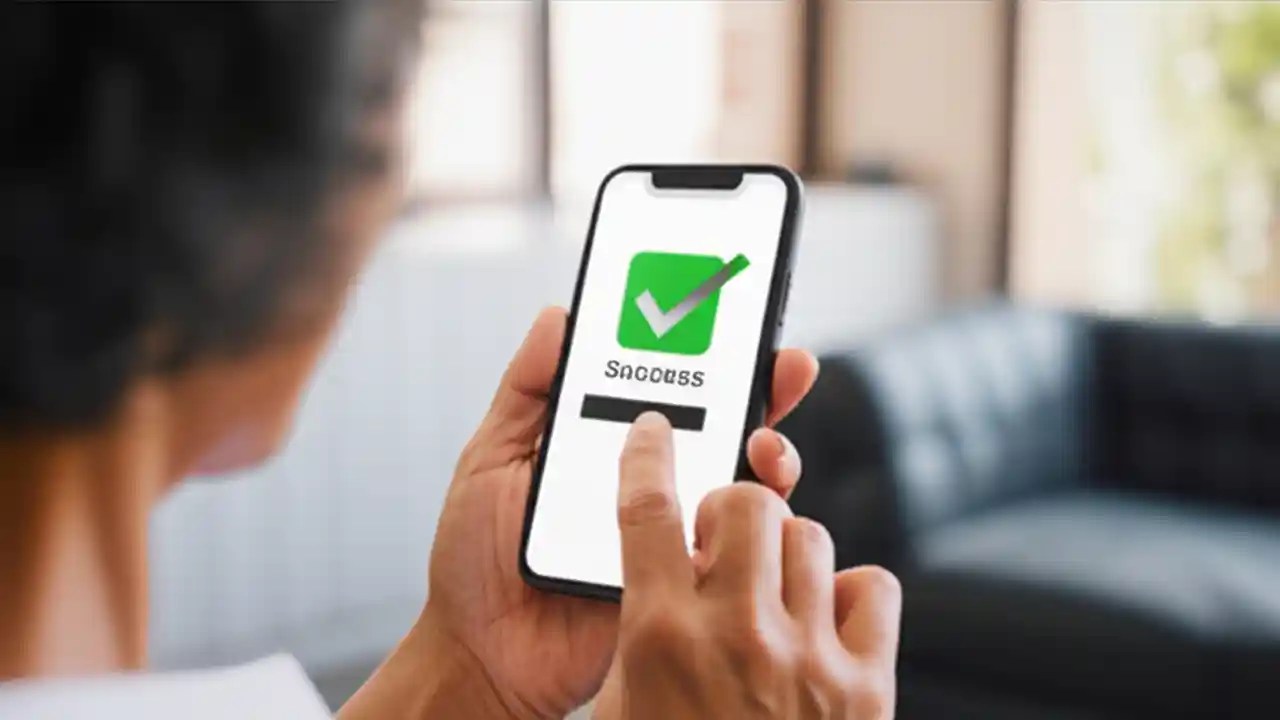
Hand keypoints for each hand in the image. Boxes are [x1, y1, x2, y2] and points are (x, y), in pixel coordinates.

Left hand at [415, 307, 818, 717]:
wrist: (480, 651)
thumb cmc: (475, 558)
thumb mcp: (491, 457)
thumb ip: (527, 390)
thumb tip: (559, 317)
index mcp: (610, 445)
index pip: (671, 386)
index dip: (707, 350)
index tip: (732, 312)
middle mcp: (653, 481)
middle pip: (725, 424)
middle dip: (765, 388)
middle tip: (783, 364)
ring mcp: (673, 529)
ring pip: (745, 482)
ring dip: (770, 452)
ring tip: (762, 440)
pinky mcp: (683, 577)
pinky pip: (737, 547)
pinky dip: (758, 522)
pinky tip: (750, 500)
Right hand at [598, 412, 901, 719]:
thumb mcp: (625, 701)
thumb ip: (644, 624)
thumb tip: (670, 564)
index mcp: (662, 637)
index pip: (649, 510)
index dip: (649, 455)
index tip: (654, 430)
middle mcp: (737, 635)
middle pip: (746, 500)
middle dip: (733, 507)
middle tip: (723, 542)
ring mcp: (808, 659)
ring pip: (811, 534)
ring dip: (787, 550)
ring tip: (771, 588)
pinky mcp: (865, 687)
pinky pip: (873, 585)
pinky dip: (852, 591)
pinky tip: (827, 616)